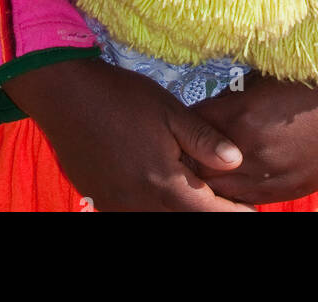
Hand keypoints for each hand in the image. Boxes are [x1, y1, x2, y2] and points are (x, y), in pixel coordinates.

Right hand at [3, 56, 255, 211]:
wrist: (65, 97)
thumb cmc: (121, 98)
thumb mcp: (169, 110)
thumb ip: (203, 139)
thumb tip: (237, 160)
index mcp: (163, 183)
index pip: (209, 213)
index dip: (234, 213)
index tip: (252, 211)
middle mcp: (141, 204)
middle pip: (186, 220)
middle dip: (209, 213)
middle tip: (228, 202)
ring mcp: (118, 206)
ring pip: (159, 220)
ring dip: (182, 211)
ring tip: (198, 196)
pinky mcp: (102, 201)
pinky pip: (135, 214)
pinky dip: (155, 208)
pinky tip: (162, 193)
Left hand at [191, 66, 317, 204]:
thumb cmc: (314, 80)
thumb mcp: (265, 78)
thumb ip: (233, 99)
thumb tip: (208, 111)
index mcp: (243, 114)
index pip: (192, 128)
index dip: (184, 125)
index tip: (182, 121)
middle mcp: (251, 150)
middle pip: (199, 164)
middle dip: (192, 153)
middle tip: (190, 144)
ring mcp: (271, 176)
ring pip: (221, 188)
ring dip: (212, 176)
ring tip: (210, 163)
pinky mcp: (289, 191)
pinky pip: (249, 199)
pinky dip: (237, 190)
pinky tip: (234, 177)